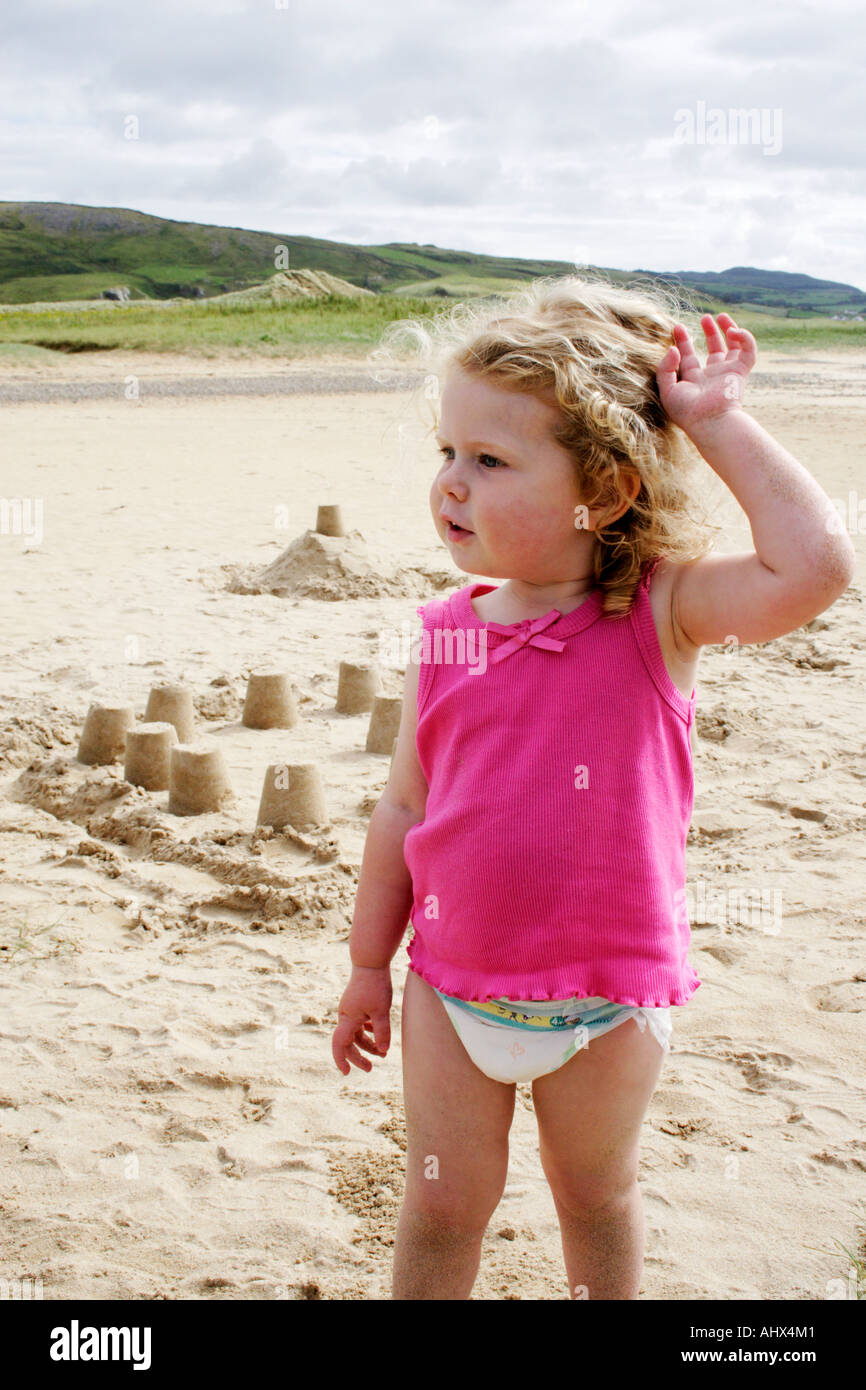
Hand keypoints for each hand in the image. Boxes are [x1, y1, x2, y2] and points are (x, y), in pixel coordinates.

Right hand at [331, 965, 392, 1075]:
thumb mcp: (381, 1011)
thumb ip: (382, 1031)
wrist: (371, 962)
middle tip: (371, 1068)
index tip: (346, 1073)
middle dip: (358, 1057)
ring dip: (367, 1044)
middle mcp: (346, 1016)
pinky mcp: (358, 1003)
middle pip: (349, 1042)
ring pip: (356, 1033)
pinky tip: (379, 1033)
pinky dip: (368, 1031)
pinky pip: (360, 1023)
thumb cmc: (375, 985)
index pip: (339, 1044)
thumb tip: (383, 1050)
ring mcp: (351, 1009)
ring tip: (383, 1053)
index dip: (341, 1060)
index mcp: (348, 1019)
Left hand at [656, 313, 756, 435]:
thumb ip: (665, 369)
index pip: (689, 356)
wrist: (709, 421)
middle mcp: (712, 376)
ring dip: (729, 329)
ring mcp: (728, 373)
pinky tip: (733, 331)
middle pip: (714, 348)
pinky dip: (745, 338)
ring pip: (733, 347)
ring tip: (721, 316)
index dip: (683, 341)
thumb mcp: (667, 390)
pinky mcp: (741, 372)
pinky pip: (749, 351)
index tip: (677, 327)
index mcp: (694, 380)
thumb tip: (672, 349)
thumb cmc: (687, 412)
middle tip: (705, 318)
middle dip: (709, 331)